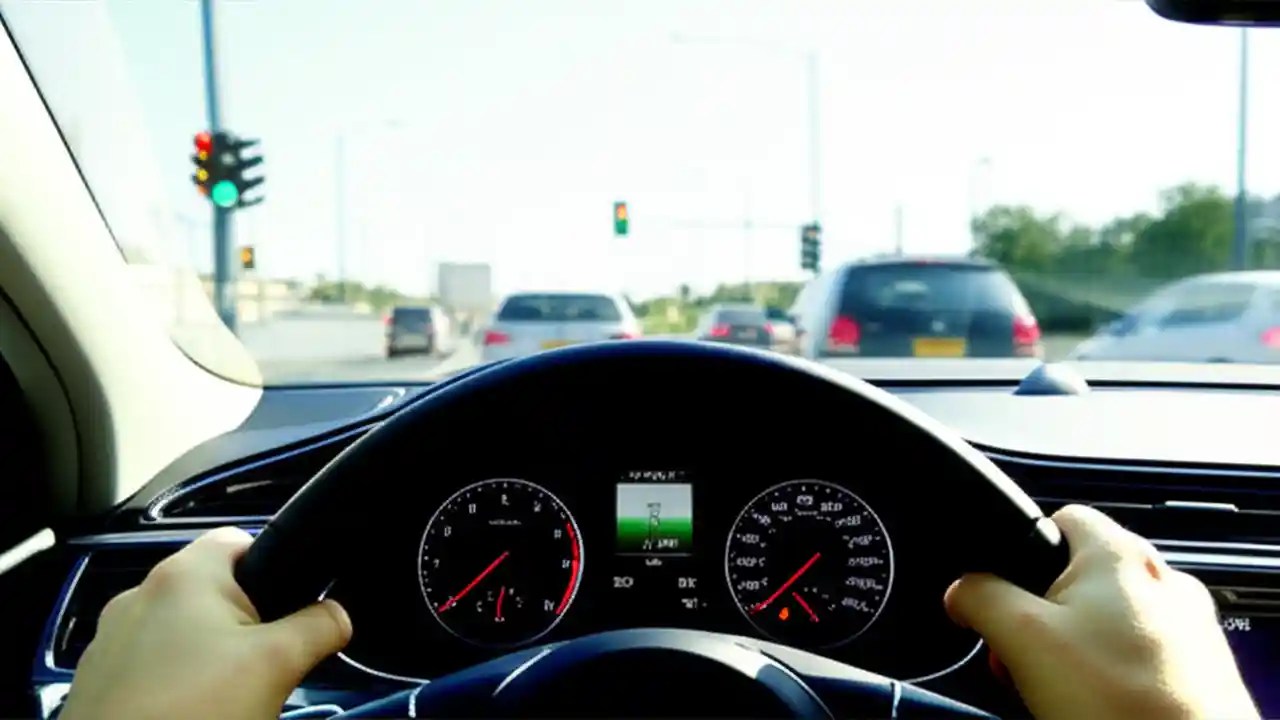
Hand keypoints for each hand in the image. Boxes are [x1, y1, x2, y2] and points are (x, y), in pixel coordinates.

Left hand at [59, 527, 351, 719]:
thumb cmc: (196, 708)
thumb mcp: (278, 664)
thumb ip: (318, 627)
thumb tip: (336, 615)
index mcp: (182, 575)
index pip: (240, 539)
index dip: (273, 566)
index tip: (289, 608)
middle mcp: (137, 596)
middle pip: (213, 593)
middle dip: (243, 624)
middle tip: (262, 664)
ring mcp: (110, 640)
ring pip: (180, 632)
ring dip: (206, 655)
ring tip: (224, 696)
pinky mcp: (97, 681)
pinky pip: (150, 666)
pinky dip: (173, 682)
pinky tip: (188, 711)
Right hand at [945, 504, 1257, 719]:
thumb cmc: (1120, 702)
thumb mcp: (1022, 638)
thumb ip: (981, 598)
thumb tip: (961, 589)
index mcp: (1121, 556)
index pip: (1061, 517)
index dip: (1022, 551)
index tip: (1005, 593)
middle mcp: (1164, 579)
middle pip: (1079, 576)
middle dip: (1043, 614)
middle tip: (1026, 655)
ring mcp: (1188, 624)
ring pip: (1109, 617)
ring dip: (1075, 644)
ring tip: (1061, 685)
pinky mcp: (1197, 667)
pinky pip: (1138, 651)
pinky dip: (1111, 669)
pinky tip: (1099, 700)